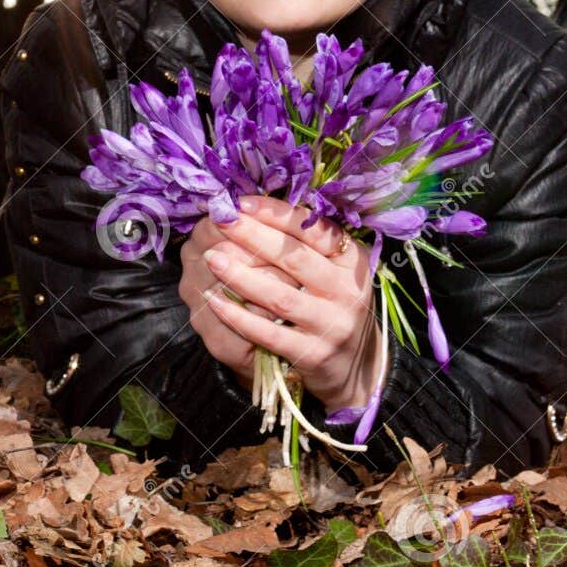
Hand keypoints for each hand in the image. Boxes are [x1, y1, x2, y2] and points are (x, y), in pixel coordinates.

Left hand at [197, 194, 381, 416]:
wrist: (354, 364)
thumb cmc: (333, 303)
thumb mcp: (336, 268)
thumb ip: (307, 241)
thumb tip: (255, 207)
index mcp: (352, 260)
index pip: (313, 229)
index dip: (276, 213)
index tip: (242, 202)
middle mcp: (346, 291)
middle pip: (295, 258)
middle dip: (254, 236)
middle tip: (222, 220)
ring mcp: (330, 324)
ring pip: (280, 296)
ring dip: (241, 275)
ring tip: (212, 258)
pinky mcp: (312, 354)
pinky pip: (269, 333)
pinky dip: (239, 317)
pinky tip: (214, 301)